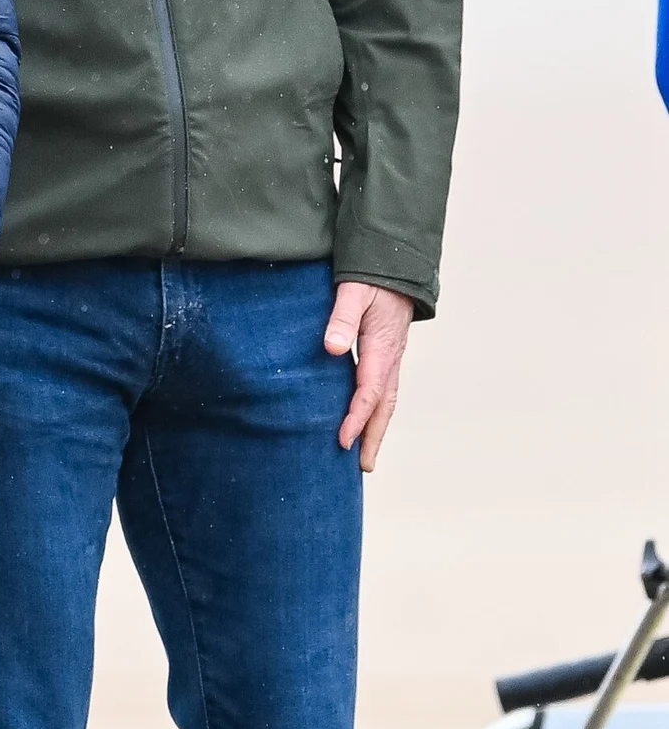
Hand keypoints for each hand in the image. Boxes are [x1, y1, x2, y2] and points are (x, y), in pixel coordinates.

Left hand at [324, 281, 414, 472]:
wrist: (397, 262)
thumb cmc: (373, 276)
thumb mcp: (354, 291)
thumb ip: (340, 318)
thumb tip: (331, 349)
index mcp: (382, 347)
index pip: (369, 392)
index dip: (356, 418)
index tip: (343, 441)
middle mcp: (391, 358)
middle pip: (384, 406)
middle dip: (373, 437)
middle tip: (363, 467)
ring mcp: (392, 357)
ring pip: (387, 401)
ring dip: (376, 428)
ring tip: (365, 456)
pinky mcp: (388, 354)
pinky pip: (384, 390)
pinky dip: (376, 412)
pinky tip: (365, 421)